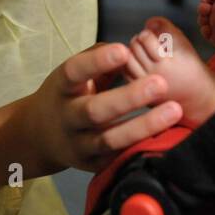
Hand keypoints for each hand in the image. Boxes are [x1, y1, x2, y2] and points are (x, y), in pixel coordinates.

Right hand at [23, 43, 182, 173]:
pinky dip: (141, 146)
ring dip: (144, 126)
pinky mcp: (92, 165)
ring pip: (110, 139)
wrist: (40, 137)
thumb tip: (130, 50)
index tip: (124, 50)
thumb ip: (98, 59)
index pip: (75, 71)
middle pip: (95, 111)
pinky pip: (118, 157)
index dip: (97, 62)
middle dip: (128, 98)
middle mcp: (67, 117)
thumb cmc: (67, 95)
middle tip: (161, 83)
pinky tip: (165, 135)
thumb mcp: (73, 74)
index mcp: (62, 87)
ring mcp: (79, 144)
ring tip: (174, 110)